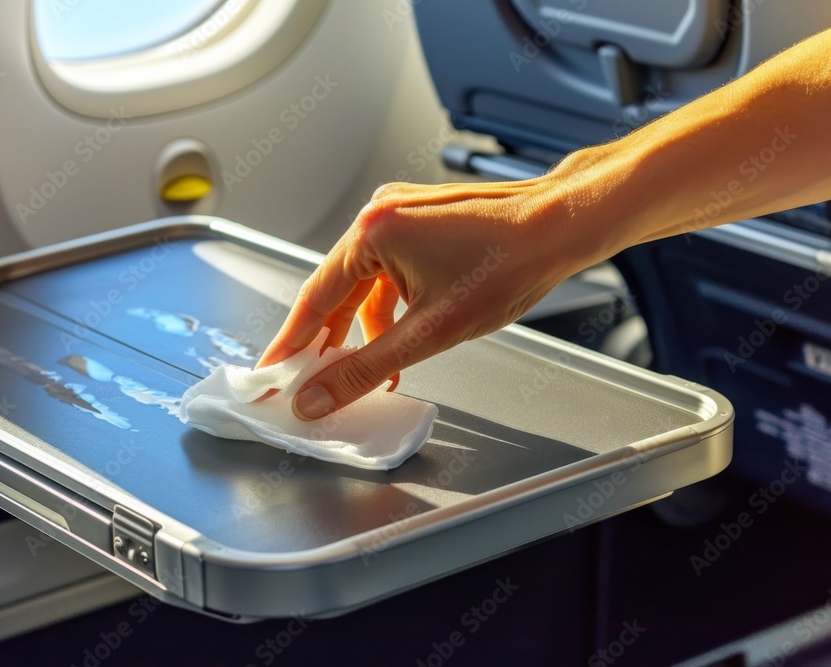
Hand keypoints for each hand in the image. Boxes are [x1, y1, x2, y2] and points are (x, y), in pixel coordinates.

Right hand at [258, 177, 610, 419]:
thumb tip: (318, 396)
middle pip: (336, 289)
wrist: (559, 228)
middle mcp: (378, 213)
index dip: (292, 342)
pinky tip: (401, 338)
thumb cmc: (507, 266)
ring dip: (364, 327)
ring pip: (364, 283)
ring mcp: (399, 213)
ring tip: (372, 369)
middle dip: (328, 339)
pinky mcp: (419, 220)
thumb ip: (364, 369)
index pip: (314, 297)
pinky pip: (388, 270)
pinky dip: (389, 306)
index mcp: (371, 231)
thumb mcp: (429, 332)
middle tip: (310, 378)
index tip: (271, 371)